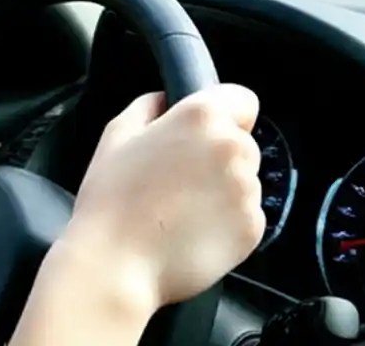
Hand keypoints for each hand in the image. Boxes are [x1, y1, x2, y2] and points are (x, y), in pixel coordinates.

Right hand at [61, 84, 264, 309]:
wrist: (116, 265)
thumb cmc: (112, 201)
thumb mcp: (117, 135)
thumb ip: (149, 106)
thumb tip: (166, 100)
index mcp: (202, 117)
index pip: (243, 100)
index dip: (225, 114)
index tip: (205, 133)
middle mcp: (232, 148)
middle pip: (243, 143)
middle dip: (220, 156)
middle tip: (182, 178)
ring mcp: (247, 190)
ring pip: (246, 180)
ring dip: (224, 190)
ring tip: (183, 209)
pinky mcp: (252, 228)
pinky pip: (247, 216)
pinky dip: (227, 222)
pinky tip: (193, 230)